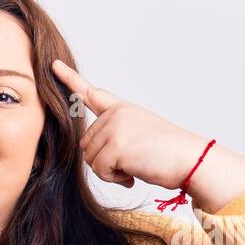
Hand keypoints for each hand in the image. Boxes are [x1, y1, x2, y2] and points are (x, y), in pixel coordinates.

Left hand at [50, 58, 214, 190]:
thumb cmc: (166, 154)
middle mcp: (116, 114)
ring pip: (90, 159)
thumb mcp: (136, 136)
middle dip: (103, 160)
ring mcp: (115, 127)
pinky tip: (132, 174)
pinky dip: (114, 178)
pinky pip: (99, 170)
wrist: (191, 160)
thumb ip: (112, 136)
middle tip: (129, 161)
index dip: (70, 80)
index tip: (53, 66)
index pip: (91, 93)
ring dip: (108, 170)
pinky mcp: (116, 145)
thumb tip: (89, 151)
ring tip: (134, 165)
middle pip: (85, 144)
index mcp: (121, 109)